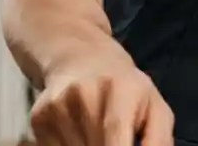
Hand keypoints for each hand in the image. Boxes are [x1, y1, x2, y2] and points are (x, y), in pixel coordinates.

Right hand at [30, 54, 173, 145]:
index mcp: (120, 90)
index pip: (114, 135)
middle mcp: (84, 94)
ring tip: (96, 135)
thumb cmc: (126, 90)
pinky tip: (78, 135)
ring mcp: (58, 106)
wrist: (80, 58)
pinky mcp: (39, 118)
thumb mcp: (155, 107)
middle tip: (116, 140)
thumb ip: (158, 141)